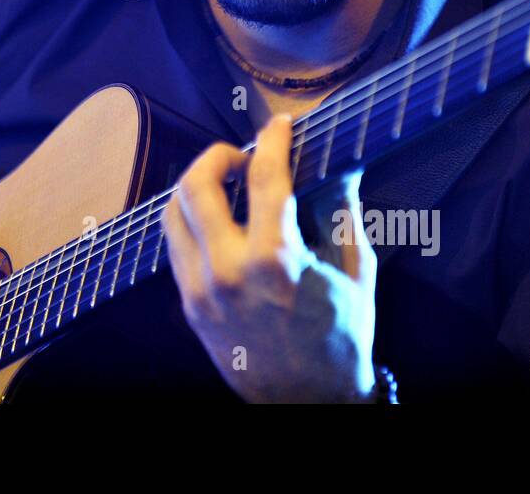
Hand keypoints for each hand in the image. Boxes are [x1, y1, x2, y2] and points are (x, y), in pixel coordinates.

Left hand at [163, 114, 376, 402]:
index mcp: (277, 262)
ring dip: (195, 185)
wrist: (309, 403)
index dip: (272, 140)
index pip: (265, 178)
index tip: (280, 125)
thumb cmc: (343, 337)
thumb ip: (342, 210)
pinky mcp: (189, 307)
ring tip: (224, 181)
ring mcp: (201, 291)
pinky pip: (175, 245)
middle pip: (196, 186)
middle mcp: (228, 273)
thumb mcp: (356, 271)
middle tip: (240, 154)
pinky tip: (214, 216)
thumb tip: (342, 162)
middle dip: (217, 156)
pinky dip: (189, 219)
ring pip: (173, 212)